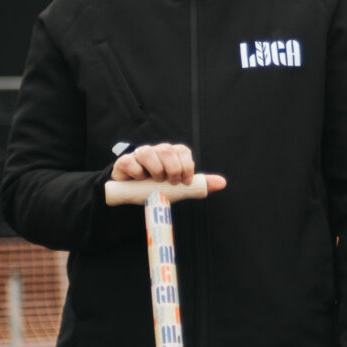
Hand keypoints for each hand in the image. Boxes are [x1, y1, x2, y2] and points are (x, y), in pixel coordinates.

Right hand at [110, 143, 227, 192]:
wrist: (132, 196)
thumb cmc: (157, 188)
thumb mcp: (179, 189)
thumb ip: (199, 185)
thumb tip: (222, 183)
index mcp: (171, 155)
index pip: (182, 151)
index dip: (186, 166)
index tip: (185, 181)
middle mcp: (156, 151)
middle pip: (167, 150)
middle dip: (173, 169)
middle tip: (171, 182)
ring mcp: (139, 155)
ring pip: (148, 152)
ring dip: (155, 170)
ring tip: (155, 181)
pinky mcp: (124, 162)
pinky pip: (130, 161)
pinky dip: (136, 172)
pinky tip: (139, 180)